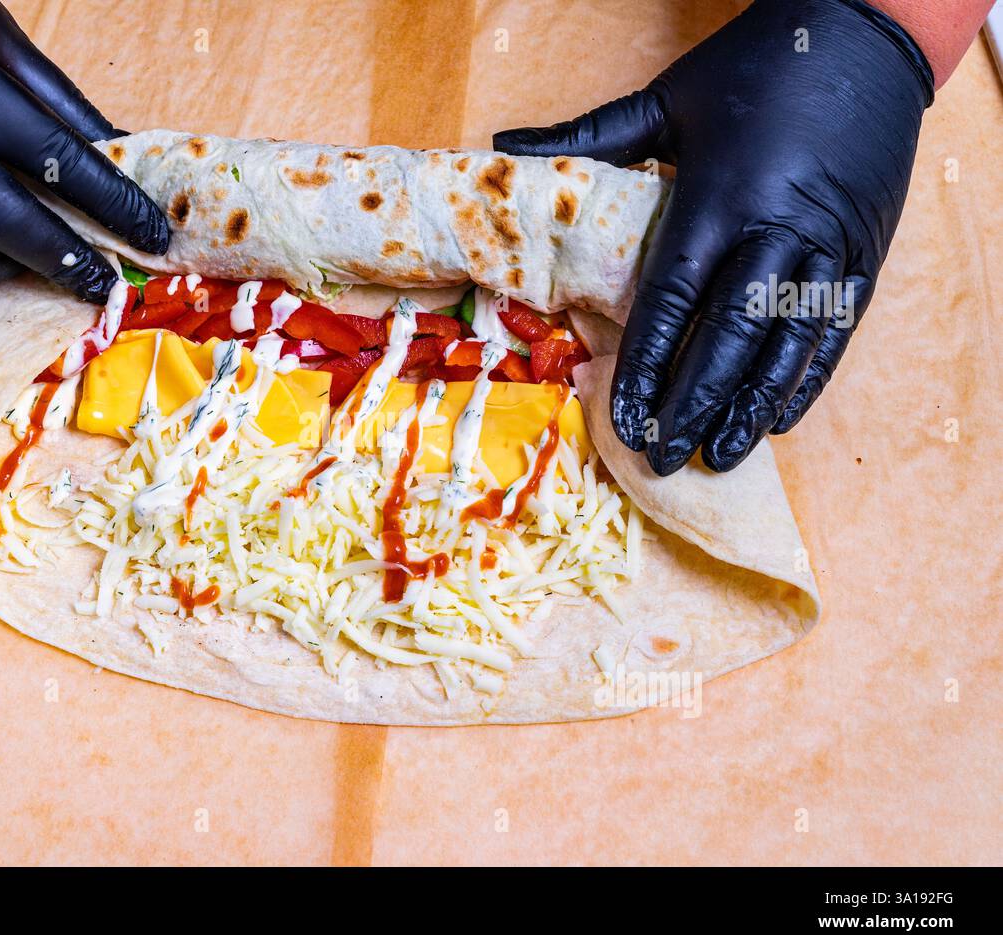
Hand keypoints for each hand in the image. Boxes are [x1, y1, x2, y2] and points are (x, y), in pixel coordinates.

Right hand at [0, 0, 167, 302]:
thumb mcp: (0, 38)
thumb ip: (61, 103)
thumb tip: (122, 152)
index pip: (64, 169)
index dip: (117, 209)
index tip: (153, 237)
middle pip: (12, 229)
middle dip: (69, 262)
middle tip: (105, 283)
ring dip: (5, 272)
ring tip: (37, 267)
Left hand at [494, 0, 932, 473]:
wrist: (866, 34)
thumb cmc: (753, 68)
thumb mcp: (668, 99)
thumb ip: (588, 135)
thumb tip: (503, 149)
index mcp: (718, 197)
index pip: (673, 302)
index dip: (648, 367)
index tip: (627, 419)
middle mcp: (776, 230)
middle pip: (729, 338)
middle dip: (695, 405)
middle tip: (666, 458)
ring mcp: (828, 245)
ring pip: (787, 346)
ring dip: (752, 407)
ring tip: (721, 457)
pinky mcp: (865, 251)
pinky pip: (834, 330)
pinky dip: (806, 377)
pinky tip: (778, 416)